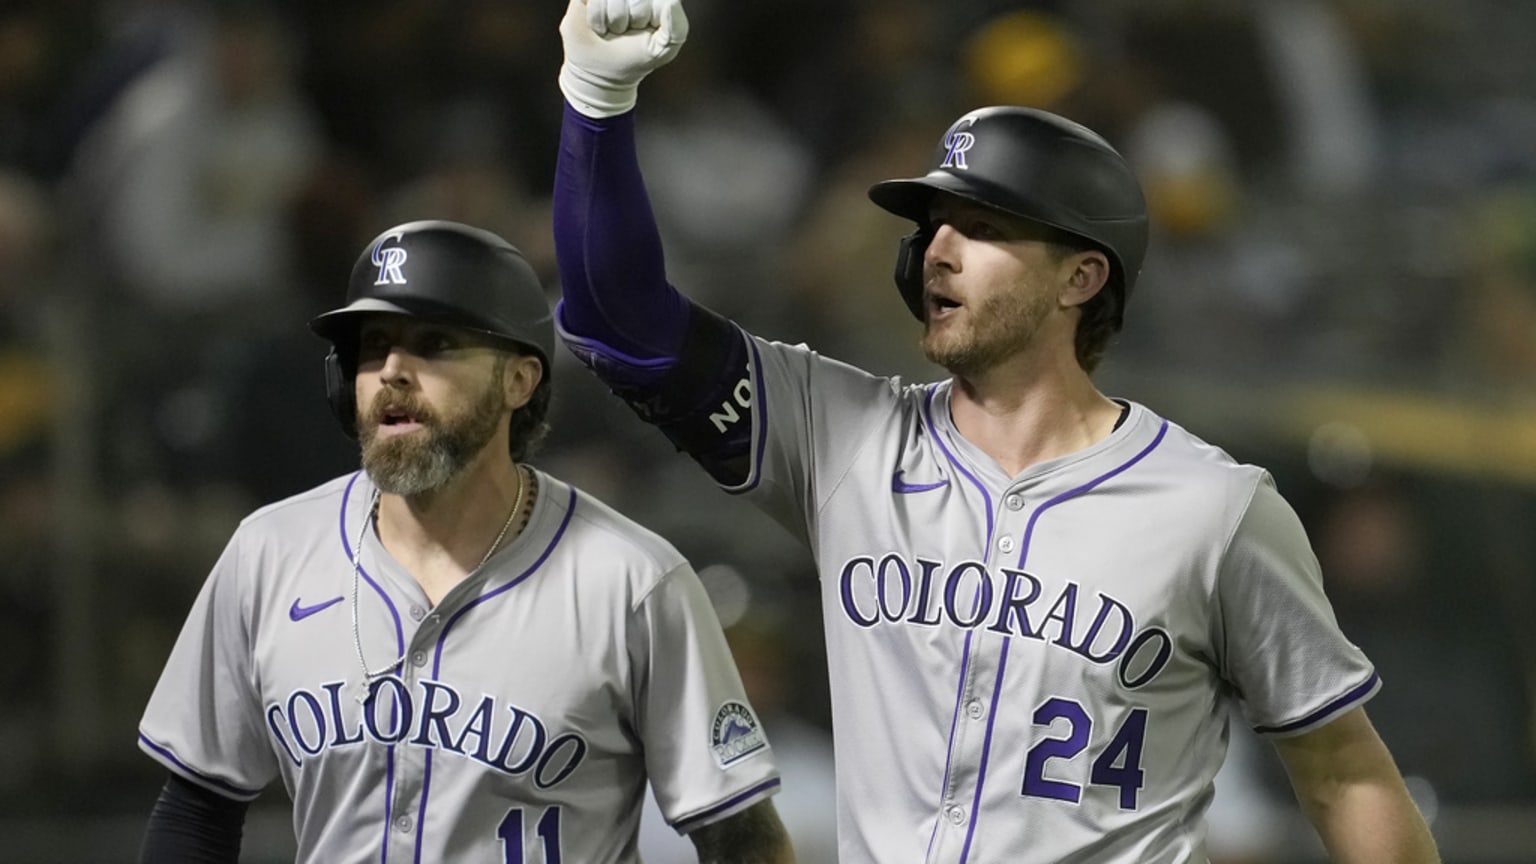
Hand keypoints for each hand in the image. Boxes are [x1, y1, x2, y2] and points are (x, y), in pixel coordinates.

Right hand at [559, 0, 689, 117]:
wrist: (600, 72)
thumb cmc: (635, 58)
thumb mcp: (663, 49)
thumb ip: (677, 28)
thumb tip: (671, 1)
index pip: (658, 0)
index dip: (647, 16)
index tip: (643, 28)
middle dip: (630, 18)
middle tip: (625, 30)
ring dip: (612, 20)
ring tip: (612, 29)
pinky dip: (597, 17)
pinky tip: (599, 26)